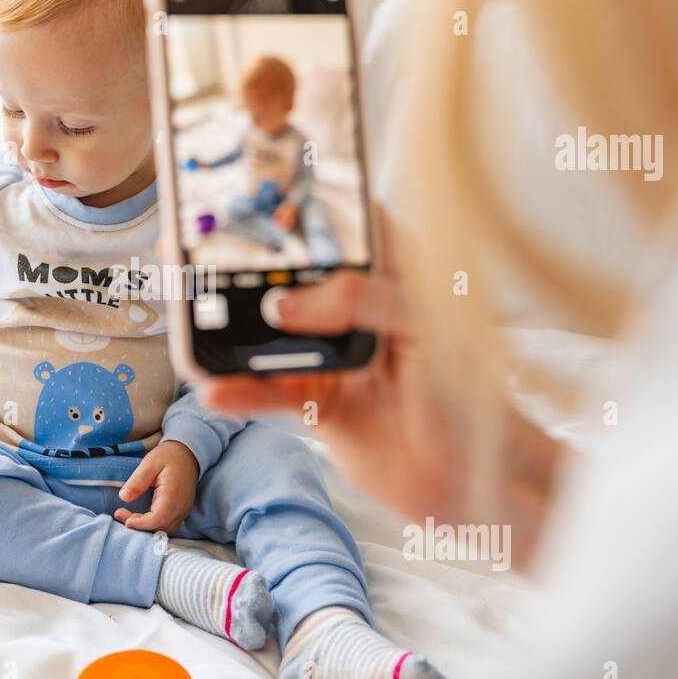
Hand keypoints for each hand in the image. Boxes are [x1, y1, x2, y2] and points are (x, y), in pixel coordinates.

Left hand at [114, 441, 198, 532]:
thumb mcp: (150, 463)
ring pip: (165, 530)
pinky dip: (153, 526)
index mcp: (173, 494)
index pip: (159, 517)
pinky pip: (168, 526)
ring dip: (146, 529)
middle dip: (139, 526)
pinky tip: (141, 518)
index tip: (126, 519)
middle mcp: (181, 506)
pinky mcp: (181, 512)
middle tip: (120, 514)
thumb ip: (137, 481)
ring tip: (128, 517)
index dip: (142, 523)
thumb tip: (124, 497)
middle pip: (161, 527)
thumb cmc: (169, 457)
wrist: (187, 455)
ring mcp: (183, 511)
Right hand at [197, 205, 557, 569]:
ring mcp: (338, 356)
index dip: (314, 208)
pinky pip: (272, 391)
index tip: (267, 194)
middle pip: (299, 278)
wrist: (478, 484)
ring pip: (275, 334)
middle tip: (209, 255)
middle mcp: (363, 311)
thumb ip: (364, 301)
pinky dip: (242, 392)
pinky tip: (217, 388)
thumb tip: (291, 302)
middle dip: (254, 268)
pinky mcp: (322, 402)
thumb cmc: (477, 400)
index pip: (351, 227)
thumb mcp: (429, 330)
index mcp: (400, 277)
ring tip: (198, 318)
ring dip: (237, 330)